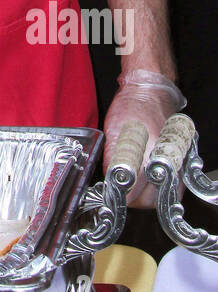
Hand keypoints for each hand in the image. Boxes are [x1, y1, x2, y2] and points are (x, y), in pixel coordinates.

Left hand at [103, 69, 185, 207]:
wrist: (151, 91)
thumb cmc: (132, 106)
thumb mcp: (113, 129)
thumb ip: (113, 157)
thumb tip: (111, 180)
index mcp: (148, 154)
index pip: (133, 191)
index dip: (120, 196)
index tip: (112, 195)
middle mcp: (165, 161)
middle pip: (149, 200)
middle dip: (133, 201)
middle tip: (121, 192)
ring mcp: (176, 163)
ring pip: (162, 196)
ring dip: (147, 197)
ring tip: (133, 187)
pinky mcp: (180, 163)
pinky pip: (172, 187)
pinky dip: (159, 189)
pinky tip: (147, 181)